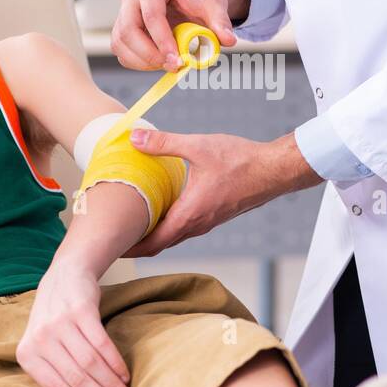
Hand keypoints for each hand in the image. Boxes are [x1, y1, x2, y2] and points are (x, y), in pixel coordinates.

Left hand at [16, 259, 132, 386]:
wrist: (64, 276)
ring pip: (90, 363)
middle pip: (76, 378)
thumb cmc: (55, 318)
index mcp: (27, 354)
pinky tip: (124, 374)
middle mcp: (40, 339)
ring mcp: (59, 323)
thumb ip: (54, 371)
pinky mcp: (80, 310)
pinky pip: (101, 344)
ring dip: (112, 383)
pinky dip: (115, 362)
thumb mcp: (43, 344)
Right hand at [111, 0, 246, 71]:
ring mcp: (124, 11)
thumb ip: (221, 23)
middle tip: (173, 67)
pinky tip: (160, 62)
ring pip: (120, 42)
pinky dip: (138, 62)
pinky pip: (122, 49)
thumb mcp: (215, 5)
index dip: (162, 40)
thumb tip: (228, 41)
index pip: (151, 14)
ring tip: (169, 65)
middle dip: (149, 55)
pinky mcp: (123, 26)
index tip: (177, 60)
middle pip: (128, 30)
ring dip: (142, 61)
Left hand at [120, 128, 322, 257]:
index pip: (154, 243)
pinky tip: (160, 210)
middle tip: (113, 237)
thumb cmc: (241, 160)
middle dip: (137, 243)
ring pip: (173, 236)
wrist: (274, 170)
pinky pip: (185, 228)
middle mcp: (198, 224)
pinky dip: (167, 226)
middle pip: (160, 244)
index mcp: (190, 214)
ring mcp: (207, 222)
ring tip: (132, 225)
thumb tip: (134, 138)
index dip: (131, 247)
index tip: (111, 246)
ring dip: (153, 235)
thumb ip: (164, 143)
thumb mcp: (198, 146)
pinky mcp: (214, 215)